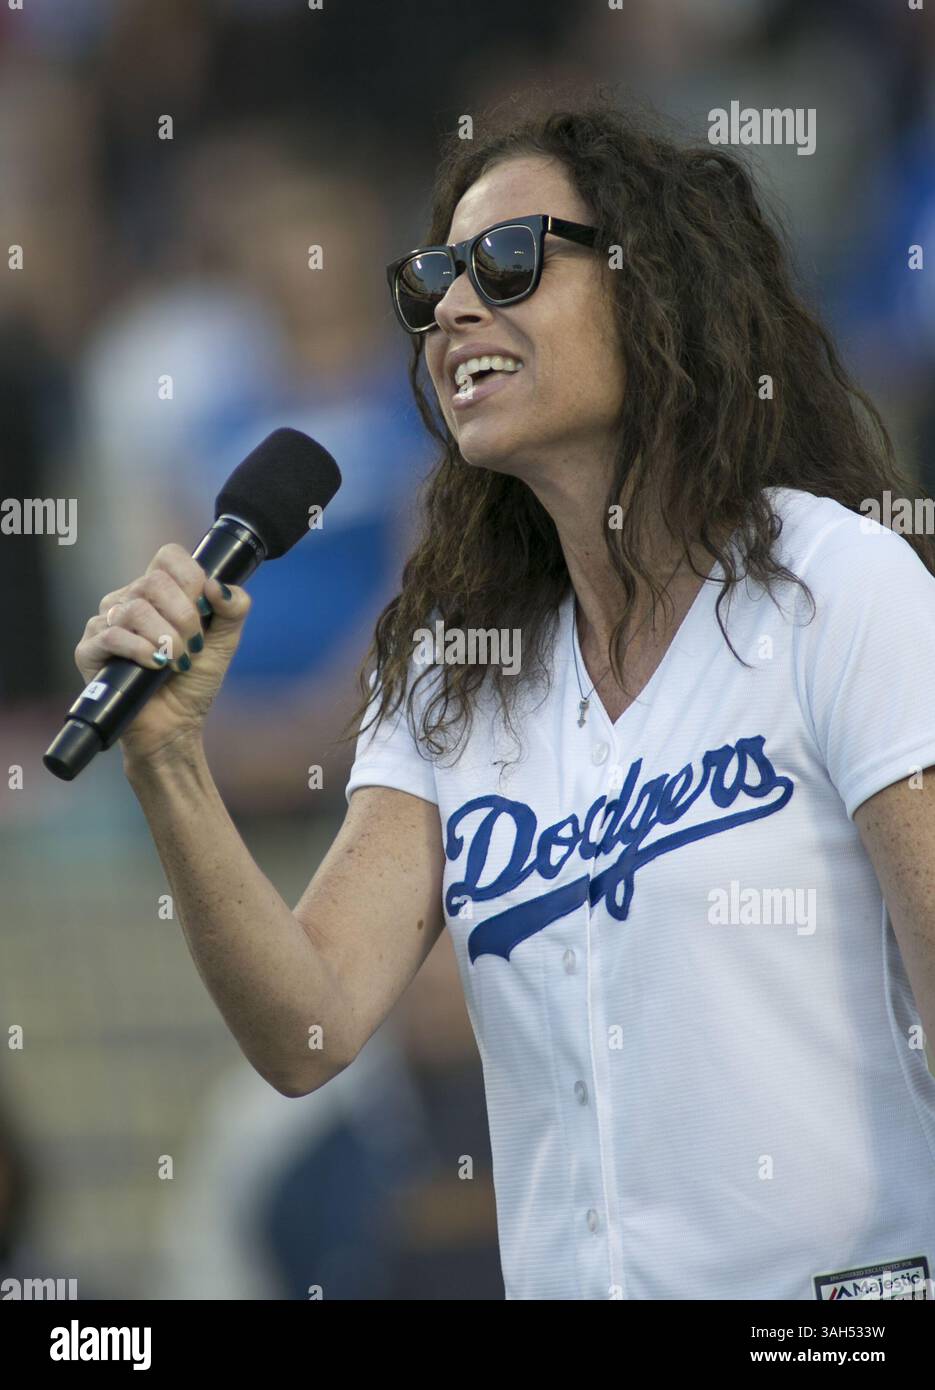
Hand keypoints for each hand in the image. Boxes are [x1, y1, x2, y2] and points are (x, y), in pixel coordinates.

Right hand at [74, 543, 251, 766]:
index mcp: (157, 592)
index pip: (169, 556)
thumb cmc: (194, 683)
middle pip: (153, 582)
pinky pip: (111, 635)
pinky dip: (141, 650)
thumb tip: (218, 585)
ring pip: (134, 609)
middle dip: (184, 616)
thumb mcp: (224, 642)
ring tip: (176, 662)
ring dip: (166, 638)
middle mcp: (127, 600)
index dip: (191, 577)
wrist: (174, 726)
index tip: (204, 609)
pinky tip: (155, 665)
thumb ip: (233, 609)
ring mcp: (104, 623)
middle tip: (193, 646)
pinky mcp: (88, 650)